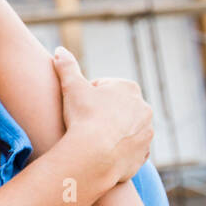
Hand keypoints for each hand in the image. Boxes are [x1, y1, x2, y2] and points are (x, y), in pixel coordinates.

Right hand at [53, 46, 153, 183]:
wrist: (94, 155)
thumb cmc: (83, 117)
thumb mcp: (71, 86)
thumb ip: (66, 66)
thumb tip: (59, 51)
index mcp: (129, 88)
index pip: (106, 88)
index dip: (89, 97)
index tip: (79, 107)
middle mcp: (144, 108)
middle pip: (118, 108)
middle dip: (104, 113)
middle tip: (84, 123)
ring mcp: (146, 132)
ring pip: (127, 129)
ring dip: (114, 132)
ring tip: (94, 140)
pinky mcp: (144, 153)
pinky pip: (132, 149)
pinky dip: (121, 150)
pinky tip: (105, 153)